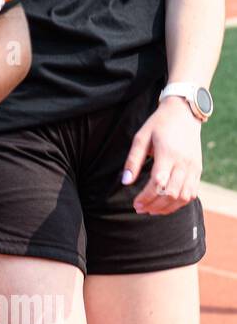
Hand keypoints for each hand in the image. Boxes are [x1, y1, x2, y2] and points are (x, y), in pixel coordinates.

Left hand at [122, 98, 202, 214]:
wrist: (184, 113)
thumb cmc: (159, 124)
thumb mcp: (141, 137)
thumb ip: (133, 160)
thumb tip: (125, 182)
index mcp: (168, 153)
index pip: (158, 183)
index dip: (146, 197)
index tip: (135, 203)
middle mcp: (184, 162)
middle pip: (171, 193)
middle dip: (154, 205)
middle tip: (140, 209)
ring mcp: (193, 167)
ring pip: (184, 197)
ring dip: (168, 208)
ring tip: (152, 210)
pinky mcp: (198, 169)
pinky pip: (192, 193)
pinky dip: (180, 203)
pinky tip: (167, 204)